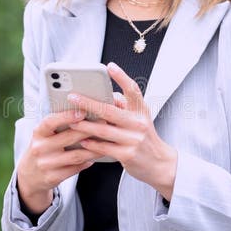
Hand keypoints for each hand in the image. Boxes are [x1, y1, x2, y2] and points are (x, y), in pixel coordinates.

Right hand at [16, 108, 97, 214]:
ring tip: (106, 141)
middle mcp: (40, 148)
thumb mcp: (44, 135)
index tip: (83, 111)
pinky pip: (75, 168)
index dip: (66, 116)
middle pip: (69, 138)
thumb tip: (83, 112)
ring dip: (94, 148)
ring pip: (76, 155)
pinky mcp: (53, 177)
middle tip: (105, 123)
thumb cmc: (43, 148)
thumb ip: (59, 125)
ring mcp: (46, 164)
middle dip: (89, 130)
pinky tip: (95, 156)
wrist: (30, 175)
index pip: (50, 122)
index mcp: (38, 133)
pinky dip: (87, 161)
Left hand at [67, 62, 176, 201]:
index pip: (133, 90)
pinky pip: (104, 147)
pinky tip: (82, 141)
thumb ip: (125, 106)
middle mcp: (138, 124)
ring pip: (104, 130)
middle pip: (110, 111)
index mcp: (141, 111)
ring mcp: (134, 140)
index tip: (110, 67)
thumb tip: (107, 95)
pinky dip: (92, 144)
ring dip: (85, 126)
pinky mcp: (127, 155)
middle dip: (88, 103)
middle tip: (73, 97)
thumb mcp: (139, 119)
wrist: (159, 164)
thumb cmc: (145, 138)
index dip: (121, 77)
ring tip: (71, 121)